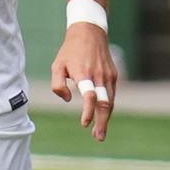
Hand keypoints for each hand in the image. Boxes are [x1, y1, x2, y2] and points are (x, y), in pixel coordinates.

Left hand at [50, 22, 117, 141]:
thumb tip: (69, 99)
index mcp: (84, 74)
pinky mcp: (113, 75)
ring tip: (99, 133)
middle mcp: (99, 76)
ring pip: (110, 101)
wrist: (89, 32)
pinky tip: (103, 117)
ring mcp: (108, 75)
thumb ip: (57, 85)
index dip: (88, 112)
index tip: (84, 124)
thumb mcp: (57, 65)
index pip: (90, 97)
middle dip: (102, 122)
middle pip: (104, 103)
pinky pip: (111, 94)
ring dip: (106, 118)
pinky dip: (108, 107)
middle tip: (98, 137)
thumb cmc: (70, 51)